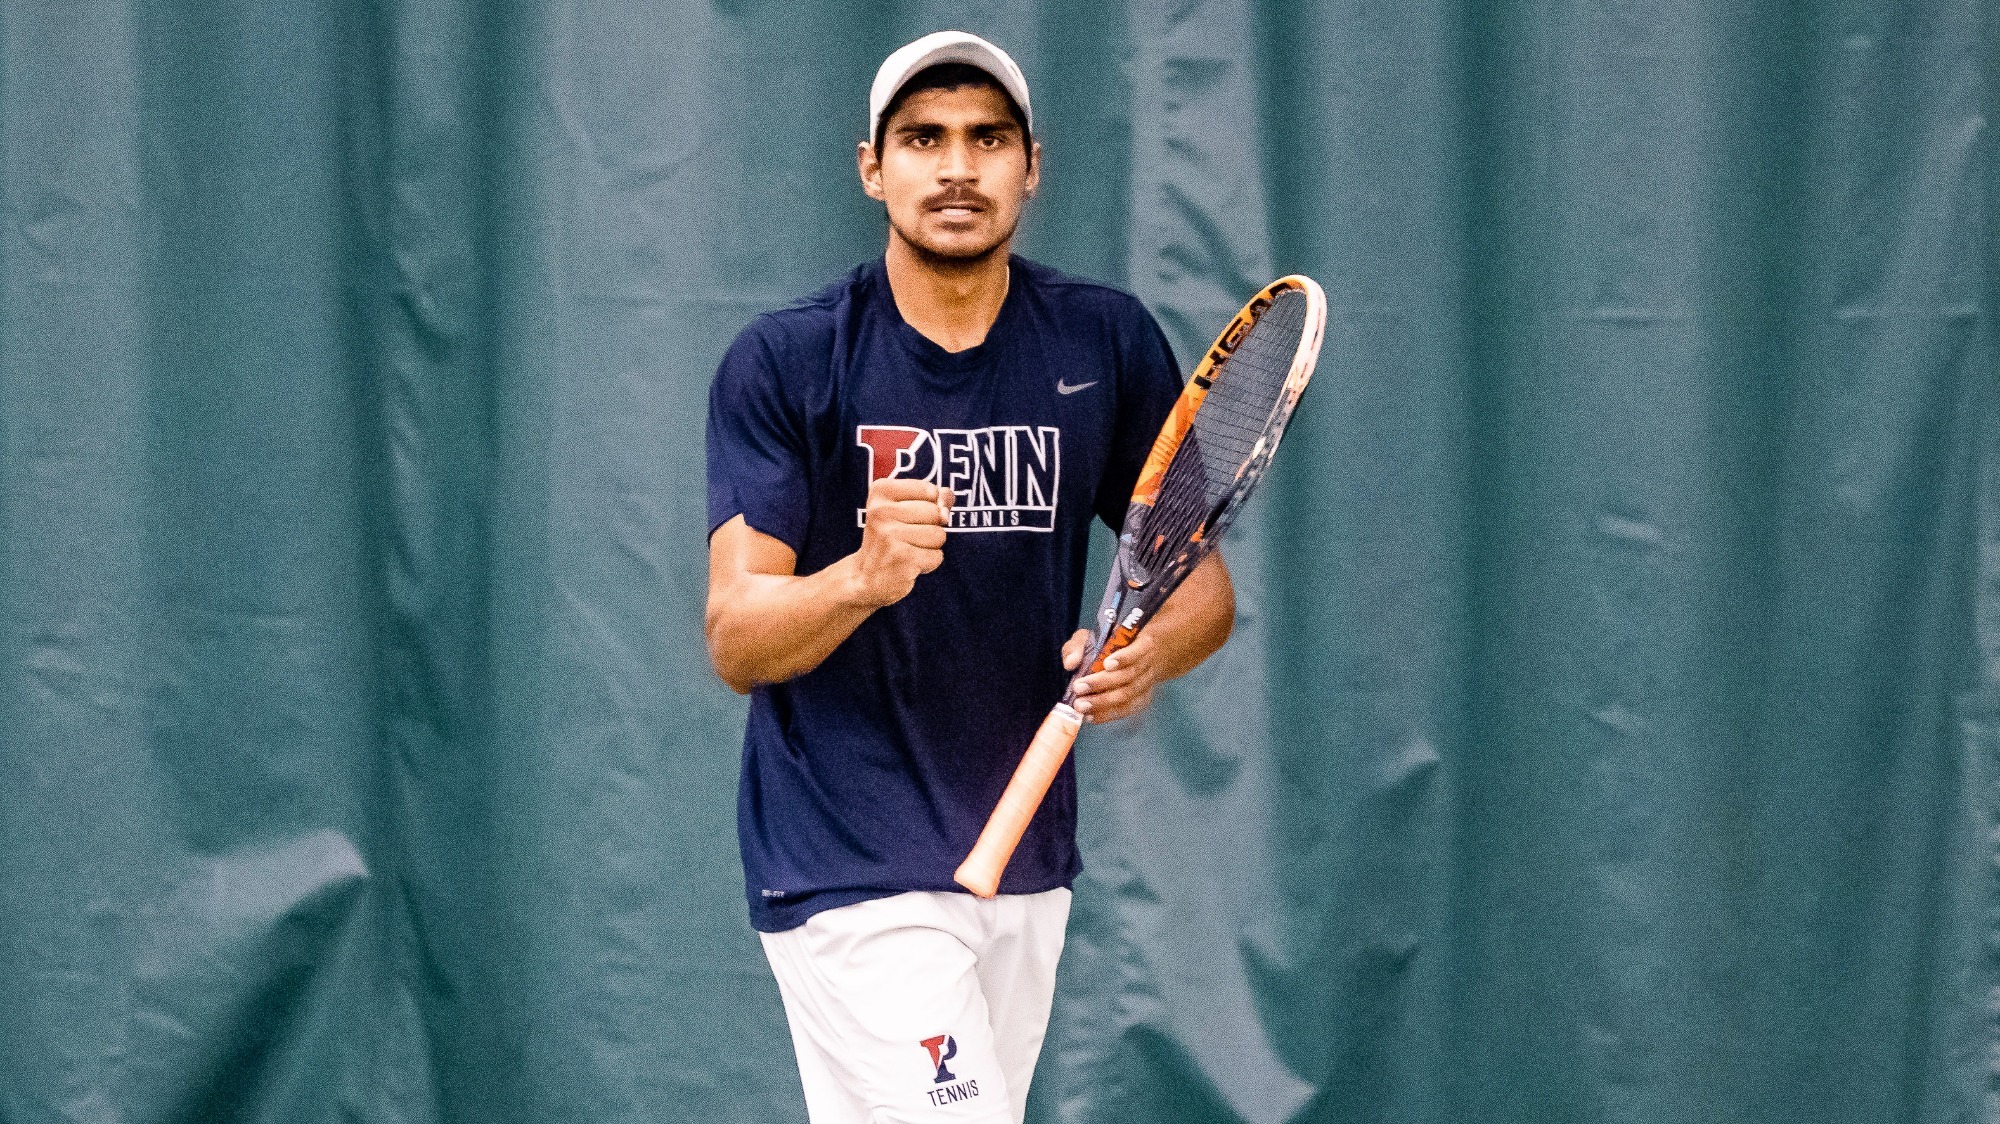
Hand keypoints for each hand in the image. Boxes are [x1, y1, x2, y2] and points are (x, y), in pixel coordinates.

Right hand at [851, 478, 951, 607]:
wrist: (866, 577)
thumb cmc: (891, 538)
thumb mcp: (905, 509)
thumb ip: (932, 497)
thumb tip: (948, 496)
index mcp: (881, 490)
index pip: (931, 490)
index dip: (930, 507)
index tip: (909, 518)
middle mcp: (881, 510)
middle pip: (936, 513)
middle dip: (931, 528)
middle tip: (906, 538)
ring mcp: (890, 534)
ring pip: (939, 535)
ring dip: (930, 547)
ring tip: (908, 550)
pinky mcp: (901, 557)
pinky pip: (937, 556)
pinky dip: (928, 563)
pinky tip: (909, 563)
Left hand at [1066, 628, 1160, 723]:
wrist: (1134, 655)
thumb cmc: (1108, 644)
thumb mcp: (1092, 637)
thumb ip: (1078, 646)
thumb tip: (1071, 663)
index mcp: (1143, 642)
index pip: (1138, 650)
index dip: (1124, 658)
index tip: (1106, 664)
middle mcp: (1150, 663)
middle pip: (1131, 675)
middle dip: (1103, 682)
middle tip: (1079, 687)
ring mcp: (1148, 683)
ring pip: (1129, 695)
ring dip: (1104, 702)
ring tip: (1081, 706)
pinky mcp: (1142, 698)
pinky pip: (1127, 709)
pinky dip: (1108, 714)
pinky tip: (1091, 716)